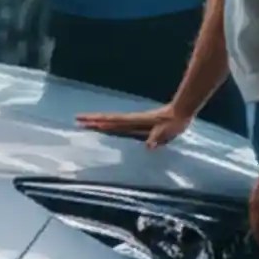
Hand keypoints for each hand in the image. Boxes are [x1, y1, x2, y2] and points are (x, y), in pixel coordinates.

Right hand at [75, 103, 192, 148]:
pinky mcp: (138, 124)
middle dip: (93, 120)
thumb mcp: (166, 132)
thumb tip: (149, 146)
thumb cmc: (173, 123)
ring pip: (112, 121)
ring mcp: (134, 121)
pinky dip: (110, 125)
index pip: (113, 122)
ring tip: (87, 122)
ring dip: (99, 121)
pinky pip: (120, 125)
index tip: (85, 121)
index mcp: (134, 122)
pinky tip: (107, 127)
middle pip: (108, 120)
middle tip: (77, 120)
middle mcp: (131, 120)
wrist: (180, 112)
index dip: (99, 122)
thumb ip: (157, 138)